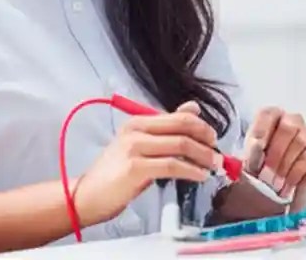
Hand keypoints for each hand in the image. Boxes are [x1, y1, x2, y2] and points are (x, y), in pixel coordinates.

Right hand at [73, 102, 218, 226]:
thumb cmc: (116, 174)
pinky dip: (192, 170)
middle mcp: (136, 130)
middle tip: (218, 154)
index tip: (213, 139)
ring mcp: (134, 148)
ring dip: (204, 156)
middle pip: (183, 127)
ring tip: (214, 167)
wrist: (87, 197)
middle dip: (207, 140)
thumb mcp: (141, 146)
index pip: (180, 116)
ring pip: (181, 145)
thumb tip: (194, 108)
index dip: (202, 126)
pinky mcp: (135, 168)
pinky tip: (200, 176)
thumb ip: (166, 129)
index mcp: (138, 122)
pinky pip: (172, 166)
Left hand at [242, 107, 305, 208]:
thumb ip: (252, 152)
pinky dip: (296, 173)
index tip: (256, 150)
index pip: (268, 114)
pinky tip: (288, 185)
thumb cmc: (260, 169)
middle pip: (288, 126)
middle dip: (276, 152)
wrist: (275, 189)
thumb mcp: (250, 161)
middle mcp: (292, 120)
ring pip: (300, 141)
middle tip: (266, 174)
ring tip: (275, 184)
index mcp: (271, 117)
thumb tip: (256, 146)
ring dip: (285, 165)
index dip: (261, 131)